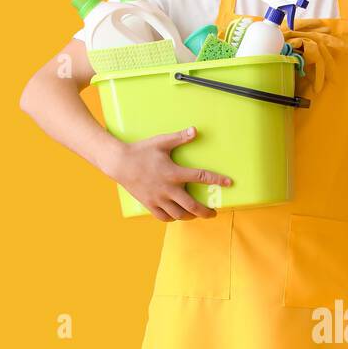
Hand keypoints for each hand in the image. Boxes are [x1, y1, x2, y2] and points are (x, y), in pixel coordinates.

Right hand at [112, 127, 232, 220]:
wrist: (118, 162)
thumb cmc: (141, 151)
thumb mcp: (161, 142)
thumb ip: (179, 138)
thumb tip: (195, 130)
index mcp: (174, 173)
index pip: (201, 176)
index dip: (217, 180)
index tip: (229, 183)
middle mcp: (168, 189)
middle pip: (192, 206)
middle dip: (206, 211)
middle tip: (213, 213)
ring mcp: (158, 199)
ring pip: (179, 214)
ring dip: (190, 216)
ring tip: (196, 214)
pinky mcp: (149, 204)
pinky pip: (164, 217)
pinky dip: (172, 218)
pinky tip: (177, 215)